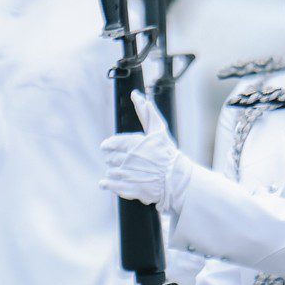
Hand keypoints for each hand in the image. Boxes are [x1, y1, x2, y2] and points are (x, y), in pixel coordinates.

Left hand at [101, 90, 191, 210]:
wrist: (178, 180)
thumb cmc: (168, 154)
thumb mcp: (159, 132)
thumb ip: (146, 113)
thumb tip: (137, 95)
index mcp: (135, 144)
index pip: (112, 143)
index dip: (110, 146)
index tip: (108, 147)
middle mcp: (130, 160)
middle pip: (110, 158)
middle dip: (114, 159)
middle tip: (123, 161)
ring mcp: (129, 175)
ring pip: (110, 171)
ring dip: (113, 171)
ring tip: (123, 172)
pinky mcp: (129, 189)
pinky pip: (110, 185)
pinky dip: (107, 183)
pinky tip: (106, 182)